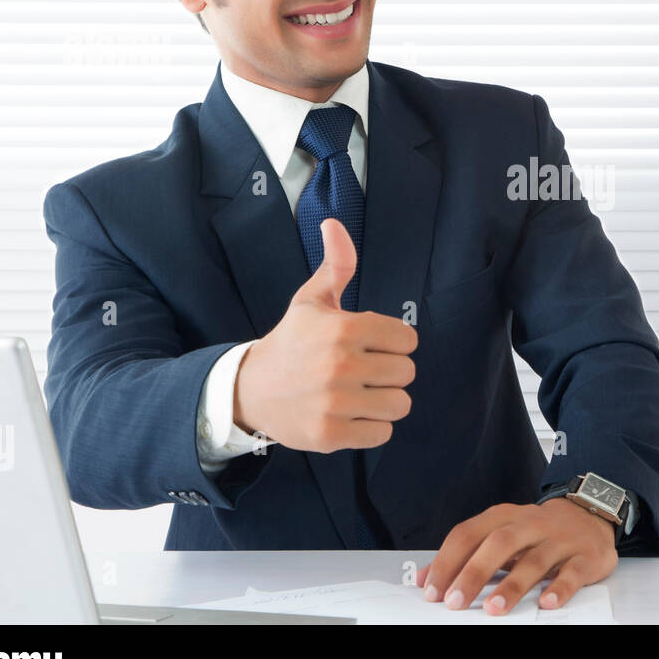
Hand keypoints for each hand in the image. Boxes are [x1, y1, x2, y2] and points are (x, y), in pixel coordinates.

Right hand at [232, 217, 417, 451]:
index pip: (408, 340)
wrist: (250, 390)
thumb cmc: (292, 341)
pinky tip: (349, 414)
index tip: (372, 345)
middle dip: (390, 372)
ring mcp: (336, 403)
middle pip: (407, 373)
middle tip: (363, 371)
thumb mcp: (311, 300)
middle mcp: (340, 366)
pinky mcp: (331, 435)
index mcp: (343, 329)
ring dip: (384, 401)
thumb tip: (335, 224)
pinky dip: (371, 427)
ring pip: (400, 405)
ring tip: (359, 393)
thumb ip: (336, 264)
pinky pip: (382, 434)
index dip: (394, 343)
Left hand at [415, 498, 618, 615]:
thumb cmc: (535, 532)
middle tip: (455, 602)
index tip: (432, 591)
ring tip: (494, 609)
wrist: (589, 515)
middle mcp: (530, 524)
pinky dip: (560, 588)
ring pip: (534, 559)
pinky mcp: (584, 557)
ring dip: (513, 585)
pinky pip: (572, 573)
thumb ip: (463, 555)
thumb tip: (422, 580)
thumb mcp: (498, 535)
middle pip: (499, 544)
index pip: (468, 534)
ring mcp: (559, 540)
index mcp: (503, 517)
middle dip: (474, 573)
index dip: (447, 562)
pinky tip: (546, 603)